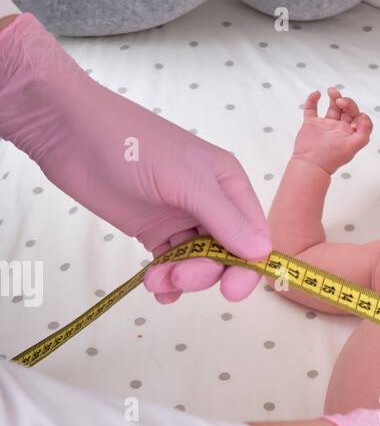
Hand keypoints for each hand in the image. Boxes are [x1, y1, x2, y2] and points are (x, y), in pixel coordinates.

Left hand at [0, 13, 270, 303]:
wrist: (71, 134)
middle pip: (225, 256)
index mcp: (228, 184)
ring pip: (198, 264)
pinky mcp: (154, 230)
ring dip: (181, 279)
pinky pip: (171, 264)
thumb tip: (261, 253)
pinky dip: (167, 282)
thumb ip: (224, 219)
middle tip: (177, 278)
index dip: (247, 267)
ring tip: (155, 281)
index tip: (229, 291)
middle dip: (204, 273)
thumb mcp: (186, 181)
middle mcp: (210, 203)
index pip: (254, 236)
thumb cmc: (132, 146)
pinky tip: (156, 289)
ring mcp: (181, 218)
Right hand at [292, 87, 372, 174]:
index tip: (354, 119)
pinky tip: (316, 94)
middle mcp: (339, 128)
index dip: (359, 114)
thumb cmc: (331, 158)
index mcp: (350, 133)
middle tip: (340, 102)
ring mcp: (325, 125)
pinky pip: (312, 109)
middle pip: (347, 109)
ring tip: (331, 91)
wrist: (311, 164)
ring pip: (332, 107)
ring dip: (334, 97)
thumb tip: (364, 118)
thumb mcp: (353, 147)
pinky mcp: (311, 124)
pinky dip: (312, 100)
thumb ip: (363, 134)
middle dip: (346, 101)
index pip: (359, 118)